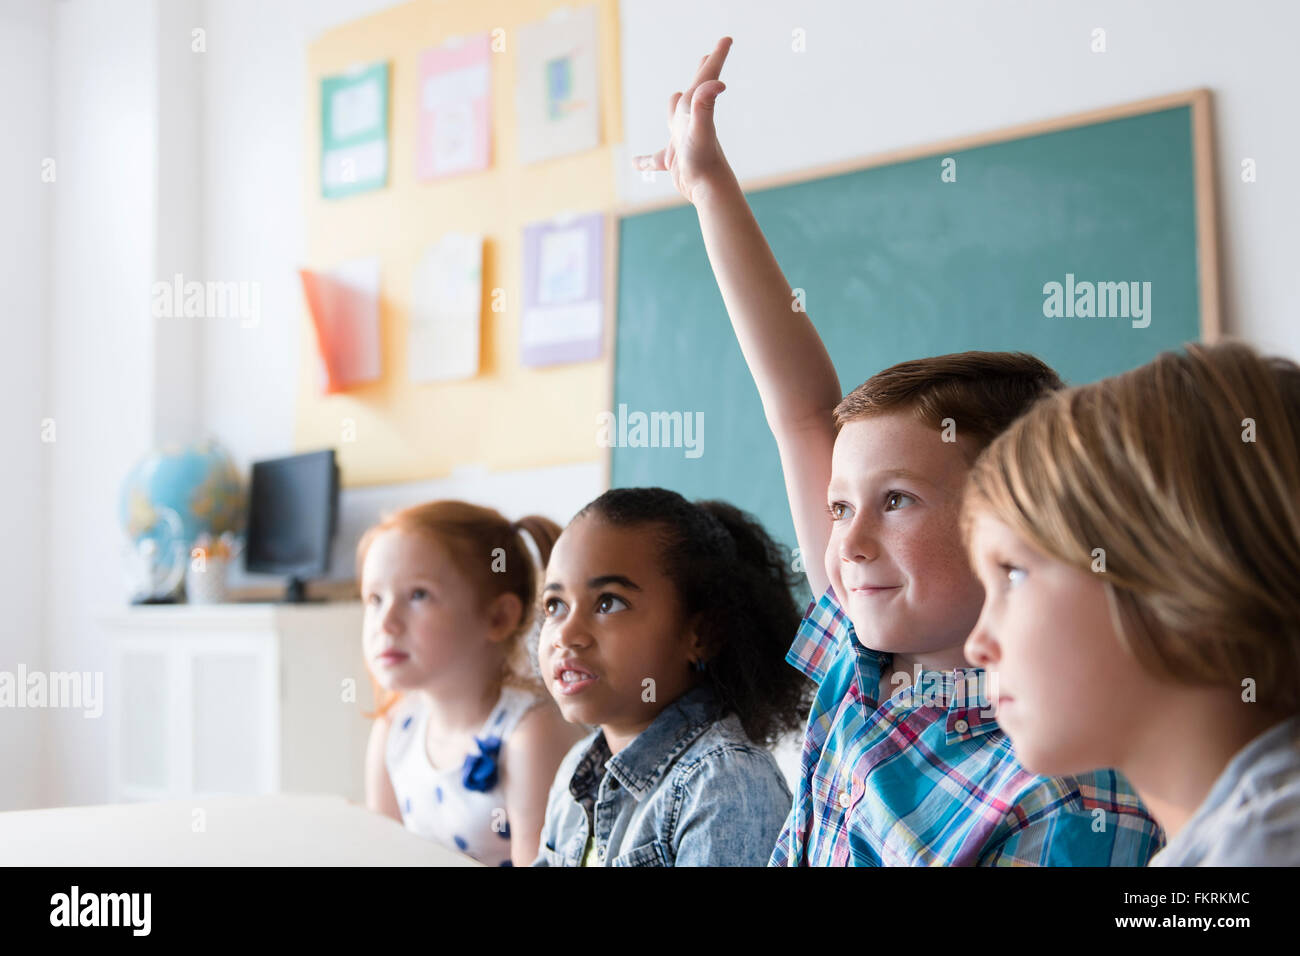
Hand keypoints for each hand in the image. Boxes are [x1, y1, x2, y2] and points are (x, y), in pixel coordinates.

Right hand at [634, 36, 733, 203]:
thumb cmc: (704, 158)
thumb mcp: (700, 127)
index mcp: (695, 108)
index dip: (716, 56)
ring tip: (677, 96)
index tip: (728, 39)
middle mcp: (690, 120)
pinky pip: (656, 158)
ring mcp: (681, 139)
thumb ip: (705, 103)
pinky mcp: (674, 159)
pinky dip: (646, 160)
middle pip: (695, 90)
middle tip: (707, 57)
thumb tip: (718, 83)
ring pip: (676, 118)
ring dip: (675, 107)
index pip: (706, 76)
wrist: (706, 188)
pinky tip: (637, 163)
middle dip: (701, 73)